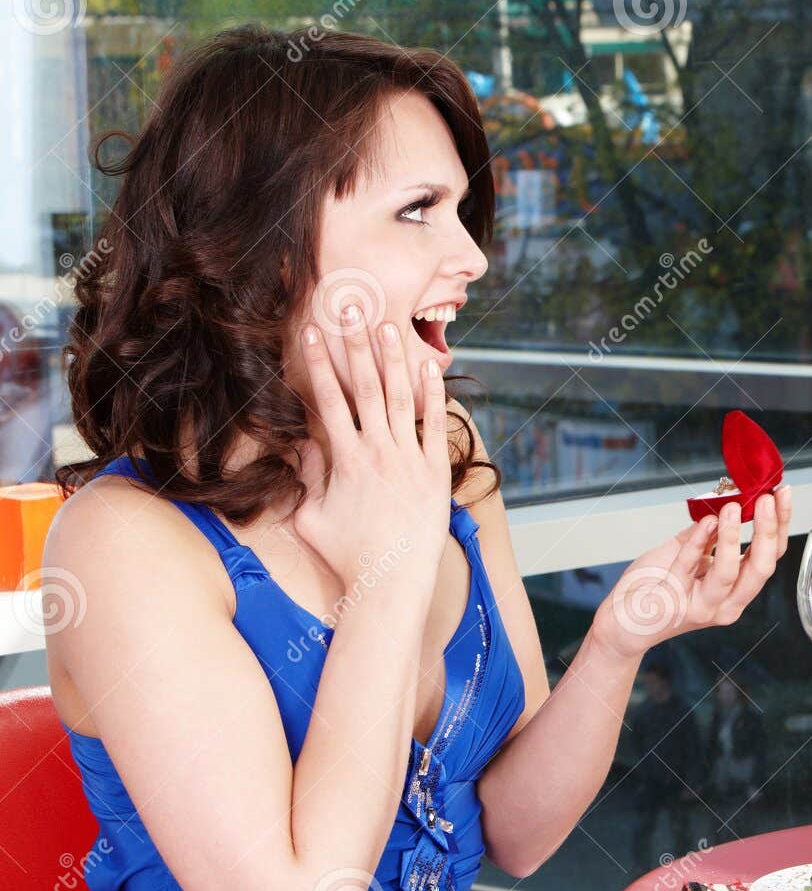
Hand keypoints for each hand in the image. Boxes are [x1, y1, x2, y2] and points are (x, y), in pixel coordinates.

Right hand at [291, 305, 451, 591]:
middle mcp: (377, 452)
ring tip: (387, 325)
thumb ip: (305, 479)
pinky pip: (434, 425)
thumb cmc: (348, 555)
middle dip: (355, 345)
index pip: (328, 400)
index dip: (320, 364)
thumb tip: (298, 447)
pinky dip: (432, 395)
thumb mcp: (311, 517)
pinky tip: (429, 367)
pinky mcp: (436, 471)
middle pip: (363, 387)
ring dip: (392, 360)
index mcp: (344, 459)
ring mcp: (408, 459)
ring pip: (399, 398)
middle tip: (350, 310)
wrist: (392, 580)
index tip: (312, 333)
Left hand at [594, 486, 793, 659]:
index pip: (769, 557)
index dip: (780, 525)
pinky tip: (705, 523)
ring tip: (733, 508)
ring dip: (734, 537)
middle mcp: (727, 604)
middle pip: (761, 567)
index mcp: (736, 591)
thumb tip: (727, 502)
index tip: (782, 494)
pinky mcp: (675, 604)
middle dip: (769, 530)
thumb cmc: (656, 587)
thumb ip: (708, 535)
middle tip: (766, 498)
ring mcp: (702, 608)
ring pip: (730, 573)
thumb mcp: (688, 554)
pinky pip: (687, 569)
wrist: (624, 623)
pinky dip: (698, 543)